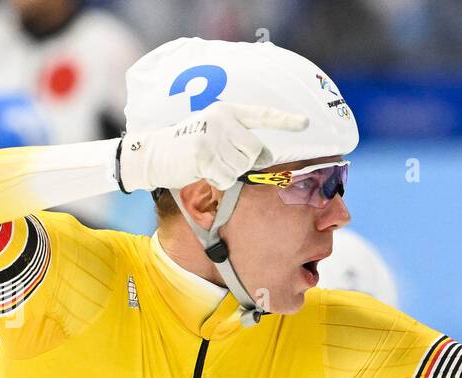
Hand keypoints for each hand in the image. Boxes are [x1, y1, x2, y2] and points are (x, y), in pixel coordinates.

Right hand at [118, 102, 308, 192]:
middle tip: (220, 160)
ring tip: (208, 164)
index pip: (263, 115)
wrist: (154, 153)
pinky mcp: (203, 153)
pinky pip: (226, 178)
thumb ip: (239, 140)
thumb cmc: (190, 148)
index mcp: (228, 111)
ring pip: (241, 168)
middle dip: (243, 164)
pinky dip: (217, 181)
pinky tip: (201, 171)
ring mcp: (213, 135)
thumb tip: (266, 157)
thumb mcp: (215, 134)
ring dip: (228, 173)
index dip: (285, 120)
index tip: (306, 123)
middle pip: (256, 153)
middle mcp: (223, 119)